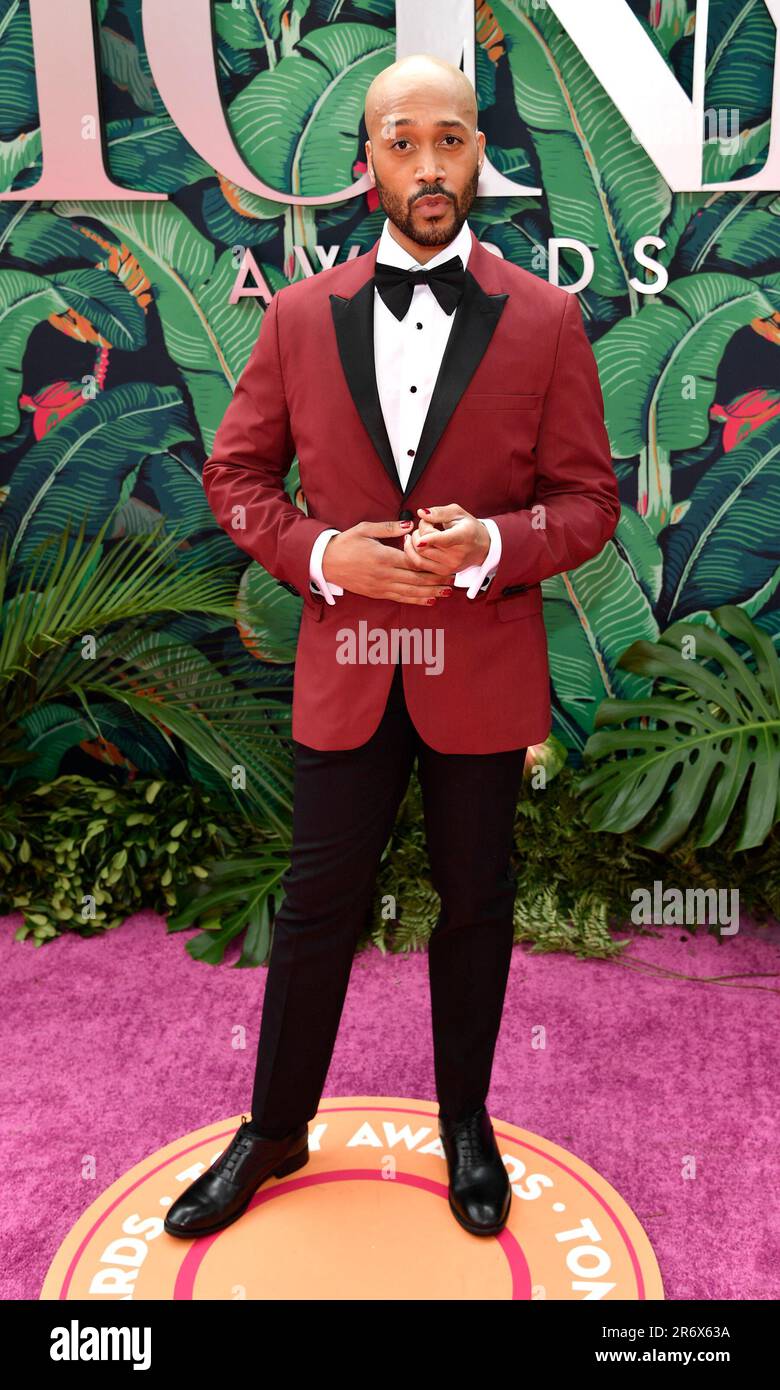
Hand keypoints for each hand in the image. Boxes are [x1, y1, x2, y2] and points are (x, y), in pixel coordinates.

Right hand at [321, 519, 455, 604]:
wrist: (325, 562)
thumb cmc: (345, 543)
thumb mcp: (365, 529)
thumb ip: (389, 528)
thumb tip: (410, 525)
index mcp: (384, 557)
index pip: (414, 562)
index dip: (432, 564)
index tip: (446, 563)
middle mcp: (384, 574)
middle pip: (416, 580)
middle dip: (436, 580)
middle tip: (453, 580)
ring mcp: (381, 586)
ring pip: (410, 592)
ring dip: (430, 593)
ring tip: (445, 593)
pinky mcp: (377, 593)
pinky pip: (400, 598)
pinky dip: (415, 600)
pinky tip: (428, 600)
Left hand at [404, 504, 489, 575]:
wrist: (482, 548)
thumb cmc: (469, 528)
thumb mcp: (457, 513)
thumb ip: (439, 512)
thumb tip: (421, 513)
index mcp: (463, 536)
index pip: (445, 539)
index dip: (431, 539)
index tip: (420, 539)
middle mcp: (456, 555)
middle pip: (424, 546)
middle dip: (418, 532)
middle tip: (426, 525)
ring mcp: (449, 566)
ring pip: (419, 557)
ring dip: (413, 543)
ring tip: (419, 534)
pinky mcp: (443, 572)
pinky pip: (420, 565)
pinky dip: (413, 554)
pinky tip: (416, 544)